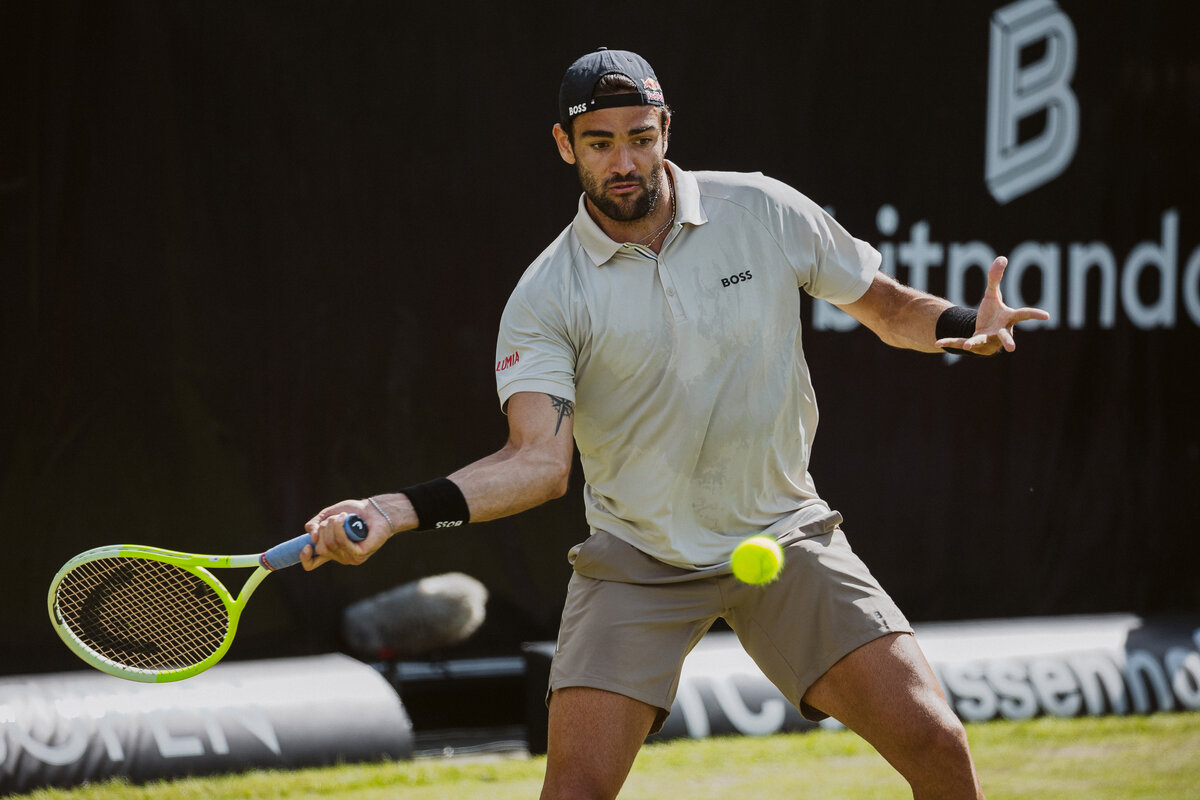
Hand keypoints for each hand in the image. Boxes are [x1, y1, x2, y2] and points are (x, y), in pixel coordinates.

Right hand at [300, 499, 388, 570]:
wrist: (375, 510)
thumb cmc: (354, 513)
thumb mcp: (328, 515)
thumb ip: (315, 524)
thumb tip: (312, 537)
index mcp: (331, 550)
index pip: (312, 564)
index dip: (305, 558)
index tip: (307, 545)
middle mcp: (340, 556)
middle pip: (320, 548)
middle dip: (323, 529)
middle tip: (335, 518)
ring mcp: (350, 557)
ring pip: (331, 544)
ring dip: (333, 525)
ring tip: (342, 516)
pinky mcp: (360, 554)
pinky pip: (342, 542)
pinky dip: (341, 528)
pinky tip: (345, 519)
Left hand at [935, 256, 1049, 354]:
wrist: (981, 332)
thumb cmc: (992, 314)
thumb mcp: (992, 295)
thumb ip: (995, 278)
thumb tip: (1002, 257)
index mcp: (1008, 319)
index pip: (1023, 315)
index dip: (1035, 314)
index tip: (1047, 316)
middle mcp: (1000, 332)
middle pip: (1006, 336)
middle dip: (1008, 341)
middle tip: (1012, 348)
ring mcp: (987, 340)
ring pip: (981, 341)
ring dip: (974, 343)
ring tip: (969, 346)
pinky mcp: (973, 343)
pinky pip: (960, 342)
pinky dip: (949, 342)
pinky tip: (938, 343)